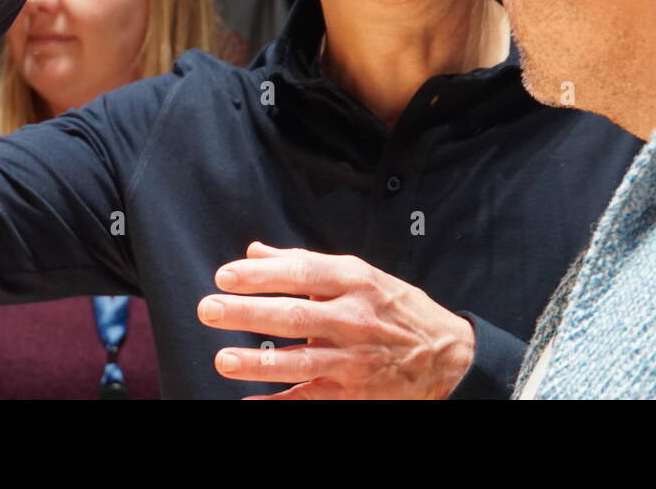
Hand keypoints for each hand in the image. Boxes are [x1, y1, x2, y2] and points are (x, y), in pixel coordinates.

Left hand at [197, 242, 476, 398]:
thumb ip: (306, 264)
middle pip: (295, 316)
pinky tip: (249, 403)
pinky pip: (310, 399)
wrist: (447, 355)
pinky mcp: (354, 394)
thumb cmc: (396, 309)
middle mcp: (354, 319)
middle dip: (248, 313)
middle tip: (209, 309)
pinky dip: (279, 404)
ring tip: (223, 359)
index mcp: (356, 282)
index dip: (262, 274)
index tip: (225, 275)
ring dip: (259, 363)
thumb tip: (255, 251)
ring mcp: (354, 360)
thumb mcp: (361, 275)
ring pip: (300, 362)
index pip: (302, 274)